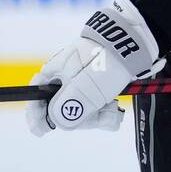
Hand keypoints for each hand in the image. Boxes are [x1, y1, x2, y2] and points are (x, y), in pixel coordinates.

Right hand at [25, 0, 162, 135]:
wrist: (134, 41)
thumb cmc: (107, 59)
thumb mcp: (87, 83)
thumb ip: (71, 104)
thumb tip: (57, 123)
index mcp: (54, 73)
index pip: (36, 98)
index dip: (37, 116)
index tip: (43, 130)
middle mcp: (64, 79)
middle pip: (62, 110)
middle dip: (82, 118)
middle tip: (101, 116)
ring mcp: (81, 83)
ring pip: (81, 111)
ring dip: (97, 117)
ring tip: (113, 110)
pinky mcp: (96, 87)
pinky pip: (95, 109)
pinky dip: (105, 114)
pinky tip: (115, 112)